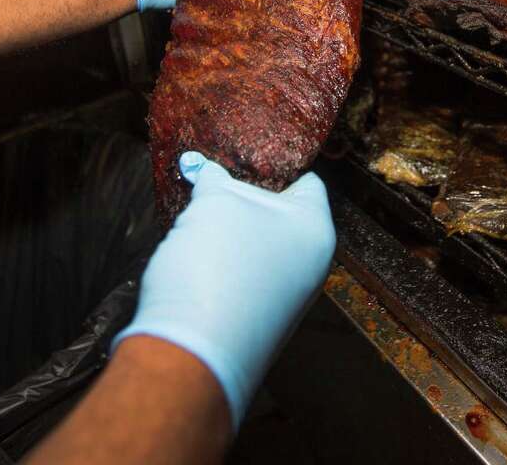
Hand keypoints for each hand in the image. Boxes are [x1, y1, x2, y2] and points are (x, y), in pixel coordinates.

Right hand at [113, 152, 335, 429]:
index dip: (271, 163)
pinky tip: (190, 259)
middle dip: (240, 198)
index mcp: (316, 230)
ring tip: (192, 220)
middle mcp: (310, 265)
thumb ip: (214, 181)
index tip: (239, 153)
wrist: (193, 352)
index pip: (305, 180)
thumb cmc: (216, 265)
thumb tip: (205, 170)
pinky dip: (218, 265)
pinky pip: (241, 278)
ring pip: (256, 247)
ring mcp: (285, 297)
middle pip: (278, 214)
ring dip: (224, 231)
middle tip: (206, 181)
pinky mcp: (256, 320)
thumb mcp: (214, 203)